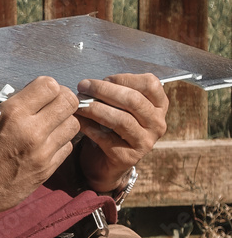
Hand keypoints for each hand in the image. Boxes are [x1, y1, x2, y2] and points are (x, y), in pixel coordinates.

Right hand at [0, 76, 80, 218]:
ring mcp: (42, 152)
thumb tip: (34, 98)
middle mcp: (31, 131)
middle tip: (53, 105)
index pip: (50, 85)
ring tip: (50, 125)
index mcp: (12, 113)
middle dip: (63, 100)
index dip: (48, 86)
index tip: (42, 93)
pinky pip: (67, 148)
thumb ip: (13, 106)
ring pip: (73, 125)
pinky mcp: (47, 170)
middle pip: (69, 103)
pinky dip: (60, 143)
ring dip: (63, 122)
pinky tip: (46, 144)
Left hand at [75, 73, 167, 192]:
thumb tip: (90, 85)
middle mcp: (157, 124)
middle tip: (83, 87)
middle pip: (133, 100)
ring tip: (79, 104)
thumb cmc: (112, 126)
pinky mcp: (129, 158)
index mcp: (159, 106)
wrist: (105, 160)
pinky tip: (78, 120)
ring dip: (95, 108)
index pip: (150, 84)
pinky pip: (106, 138)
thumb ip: (113, 93)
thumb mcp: (119, 106)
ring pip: (121, 120)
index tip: (104, 79)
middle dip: (104, 90)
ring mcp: (145, 142)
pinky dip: (89, 127)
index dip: (125, 78)